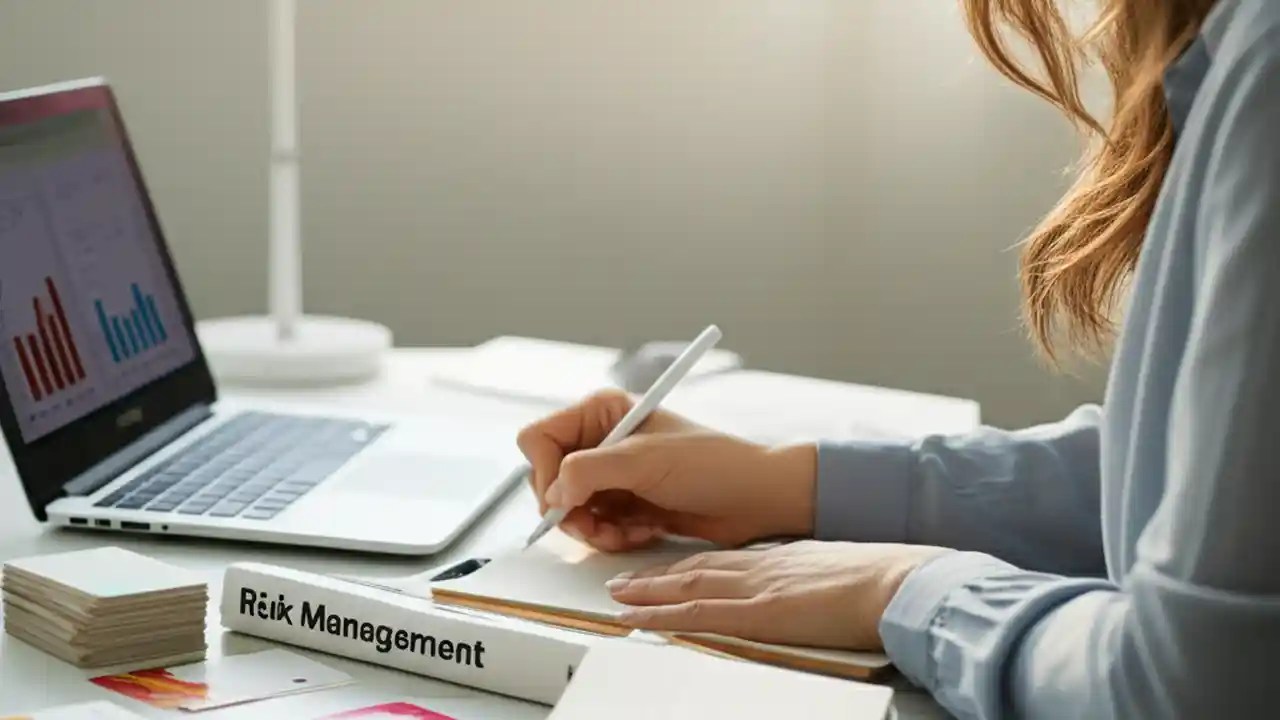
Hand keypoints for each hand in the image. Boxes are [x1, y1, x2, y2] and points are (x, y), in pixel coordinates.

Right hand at [517, 389, 816, 551]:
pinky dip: (612, 536)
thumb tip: (552, 494)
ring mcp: (612, 474)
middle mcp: (601, 440)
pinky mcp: (626, 503)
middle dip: (570, 510)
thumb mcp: (645, 461)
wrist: (756, 498)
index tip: (566, 498)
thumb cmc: (713, 464)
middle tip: (597, 527)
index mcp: (601, 412)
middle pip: (548, 480)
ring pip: (569, 510)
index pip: (540, 439)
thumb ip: (589, 471)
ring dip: (594, 529)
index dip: (545, 472)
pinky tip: (644, 532)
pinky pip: (595, 527)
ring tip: (629, 532)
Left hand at [607, 540, 948, 649]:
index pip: (722, 559)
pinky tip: (641, 618)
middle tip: (623, 581)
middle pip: (696, 569)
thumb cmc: (882, 580)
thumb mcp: (838, 571)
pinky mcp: (759, 614)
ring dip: (649, 591)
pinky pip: (700, 614)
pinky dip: (665, 615)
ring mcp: (757, 589)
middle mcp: (761, 568)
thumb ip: (810, 579)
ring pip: (688, 586)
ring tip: (618, 596)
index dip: (687, 564)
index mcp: (781, 559)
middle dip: (656, 576)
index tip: (664, 568)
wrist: (899, 582)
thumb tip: (805, 590)